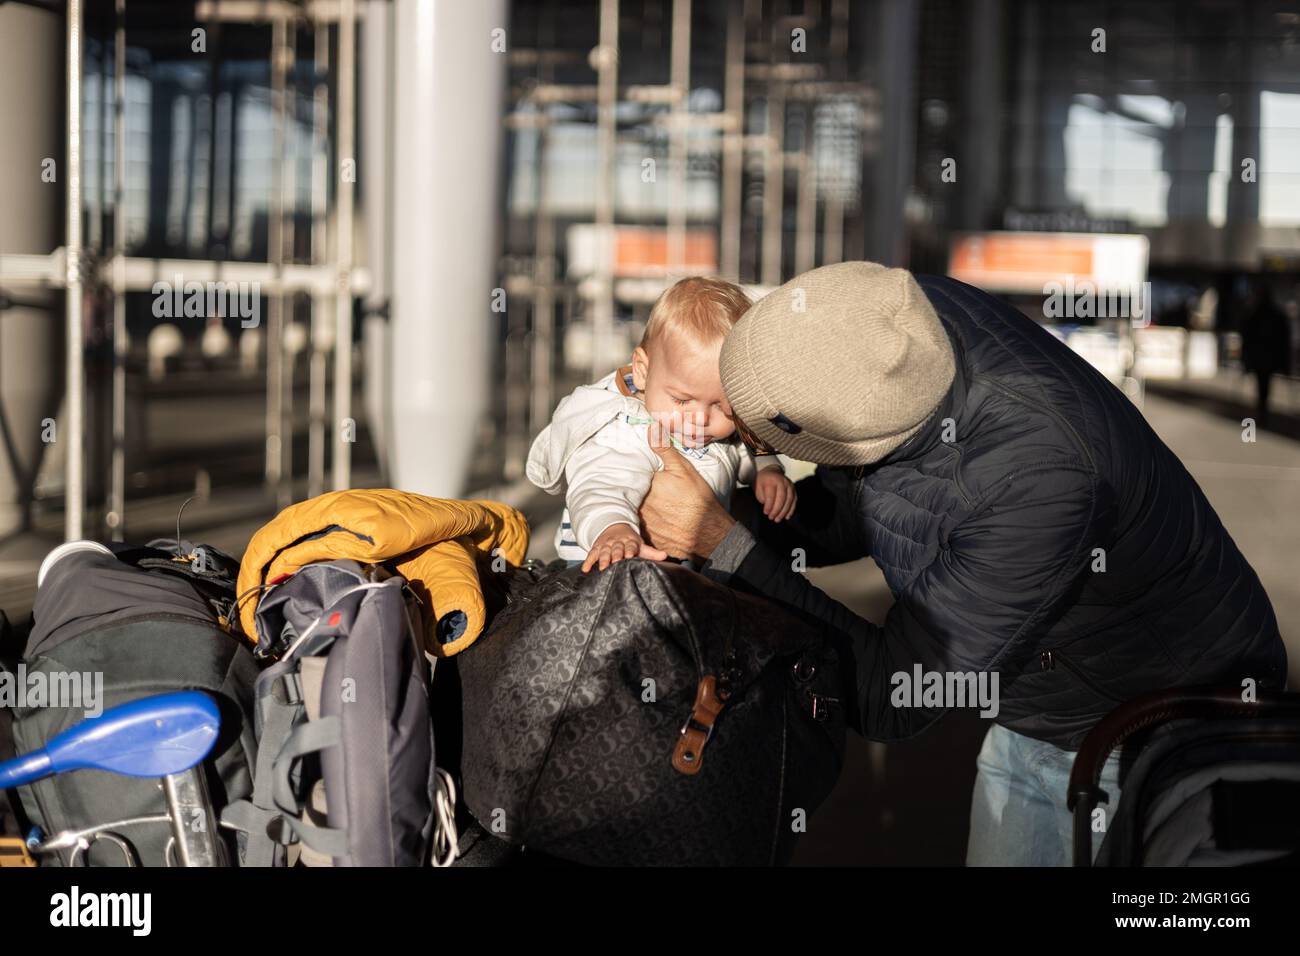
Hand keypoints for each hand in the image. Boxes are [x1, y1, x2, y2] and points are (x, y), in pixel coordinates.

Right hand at [582, 522, 665, 572]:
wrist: (613, 529)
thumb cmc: (630, 542)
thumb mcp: (640, 545)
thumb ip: (651, 553)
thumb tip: (665, 556)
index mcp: (629, 542)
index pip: (630, 546)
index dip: (630, 550)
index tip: (629, 556)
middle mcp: (617, 543)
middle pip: (616, 549)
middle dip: (615, 555)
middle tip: (615, 563)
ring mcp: (605, 545)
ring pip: (604, 552)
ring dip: (603, 559)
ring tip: (602, 568)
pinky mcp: (596, 548)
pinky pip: (591, 554)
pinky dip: (588, 561)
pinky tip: (585, 570)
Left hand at [639, 424, 735, 561]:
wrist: (710, 533)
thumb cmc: (698, 500)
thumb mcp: (683, 469)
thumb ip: (664, 448)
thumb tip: (651, 428)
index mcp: (645, 487)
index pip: (633, 478)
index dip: (638, 476)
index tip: (646, 478)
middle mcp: (640, 507)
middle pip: (633, 496)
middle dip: (638, 493)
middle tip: (656, 494)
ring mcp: (643, 525)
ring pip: (636, 512)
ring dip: (641, 509)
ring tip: (658, 508)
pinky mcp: (648, 539)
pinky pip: (642, 531)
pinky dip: (648, 525)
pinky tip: (660, 522)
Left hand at [754, 468, 796, 521]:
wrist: (771, 473)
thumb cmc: (763, 483)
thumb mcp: (758, 488)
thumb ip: (763, 497)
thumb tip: (769, 509)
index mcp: (772, 480)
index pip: (771, 495)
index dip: (769, 505)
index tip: (765, 513)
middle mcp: (783, 481)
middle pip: (782, 498)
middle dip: (776, 510)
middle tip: (771, 518)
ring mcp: (790, 485)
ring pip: (789, 500)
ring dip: (784, 512)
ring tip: (777, 519)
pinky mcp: (794, 489)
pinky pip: (794, 501)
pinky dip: (791, 510)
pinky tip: (786, 517)